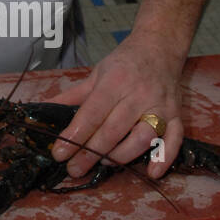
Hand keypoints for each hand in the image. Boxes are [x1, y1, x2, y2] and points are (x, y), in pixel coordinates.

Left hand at [48, 37, 183, 180]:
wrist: (160, 46)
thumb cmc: (124, 62)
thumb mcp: (96, 74)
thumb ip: (72, 95)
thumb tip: (43, 109)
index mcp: (115, 81)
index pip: (92, 113)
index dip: (74, 136)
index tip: (59, 153)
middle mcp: (139, 94)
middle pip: (114, 130)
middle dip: (91, 153)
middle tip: (74, 169)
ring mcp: (160, 105)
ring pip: (143, 137)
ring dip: (122, 156)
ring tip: (104, 163)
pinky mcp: (176, 114)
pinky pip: (174, 138)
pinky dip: (165, 157)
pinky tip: (152, 173)